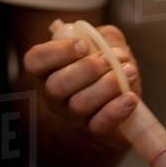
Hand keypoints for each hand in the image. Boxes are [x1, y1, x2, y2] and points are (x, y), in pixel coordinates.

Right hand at [23, 25, 139, 153]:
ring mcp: (71, 115)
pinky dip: (116, 110)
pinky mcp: (92, 130)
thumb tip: (108, 45)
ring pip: (79, 105)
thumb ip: (104, 36)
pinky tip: (130, 97)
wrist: (124, 98)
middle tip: (109, 59)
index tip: (84, 44)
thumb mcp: (104, 42)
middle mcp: (54, 94)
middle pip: (56, 85)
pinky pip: (99, 124)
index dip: (56, 52)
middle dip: (86, 69)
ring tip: (129, 71)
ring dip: (107, 86)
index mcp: (48, 69)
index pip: (35, 60)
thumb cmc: (107, 66)